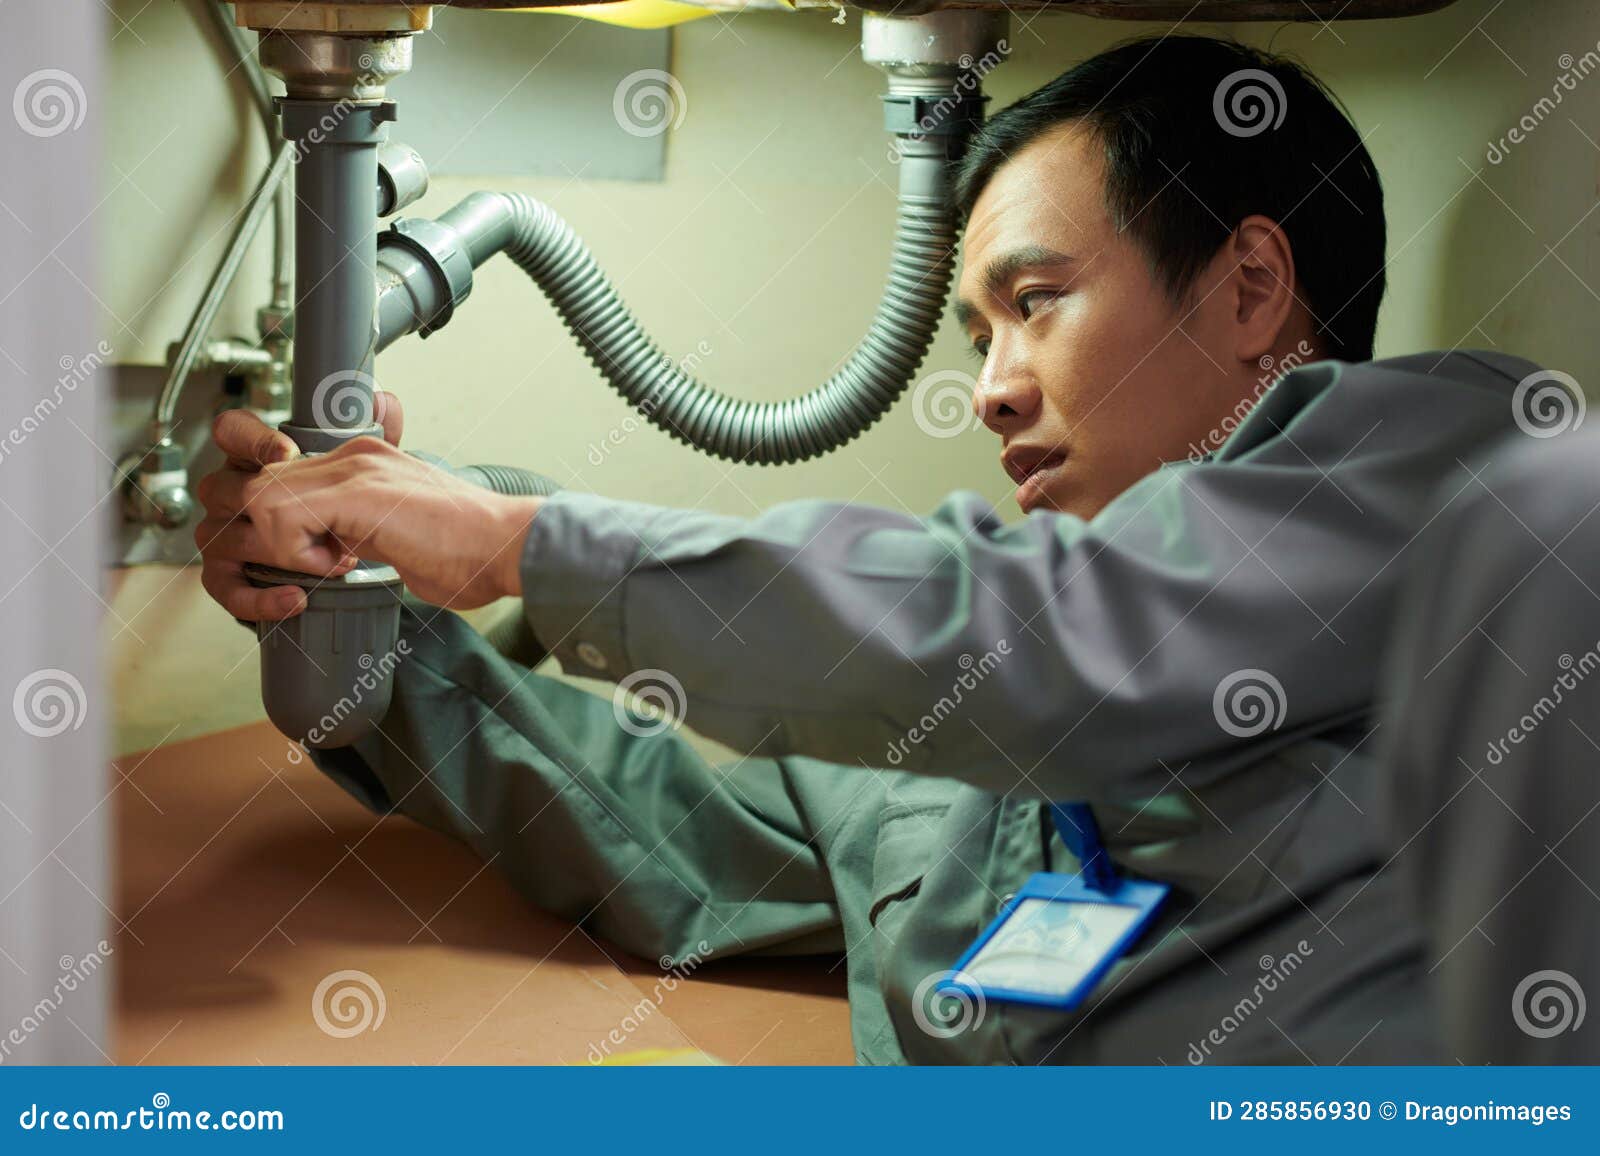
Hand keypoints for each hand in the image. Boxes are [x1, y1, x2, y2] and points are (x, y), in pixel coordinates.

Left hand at [194, 393, 540, 618]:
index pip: (277, 470)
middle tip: (306, 562)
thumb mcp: (401, 535)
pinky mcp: (356, 492)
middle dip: (259, 534)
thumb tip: (328, 548)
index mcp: (361, 461)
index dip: (272, 514)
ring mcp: (354, 469)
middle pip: (253, 478)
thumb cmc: (468, 553)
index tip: (307, 552)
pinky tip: (341, 565)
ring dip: (279, 545)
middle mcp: (352, 455)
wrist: (507, 548)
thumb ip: (360, 528)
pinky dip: (297, 553)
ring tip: (328, 563)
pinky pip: (282, 516)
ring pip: (258, 495)